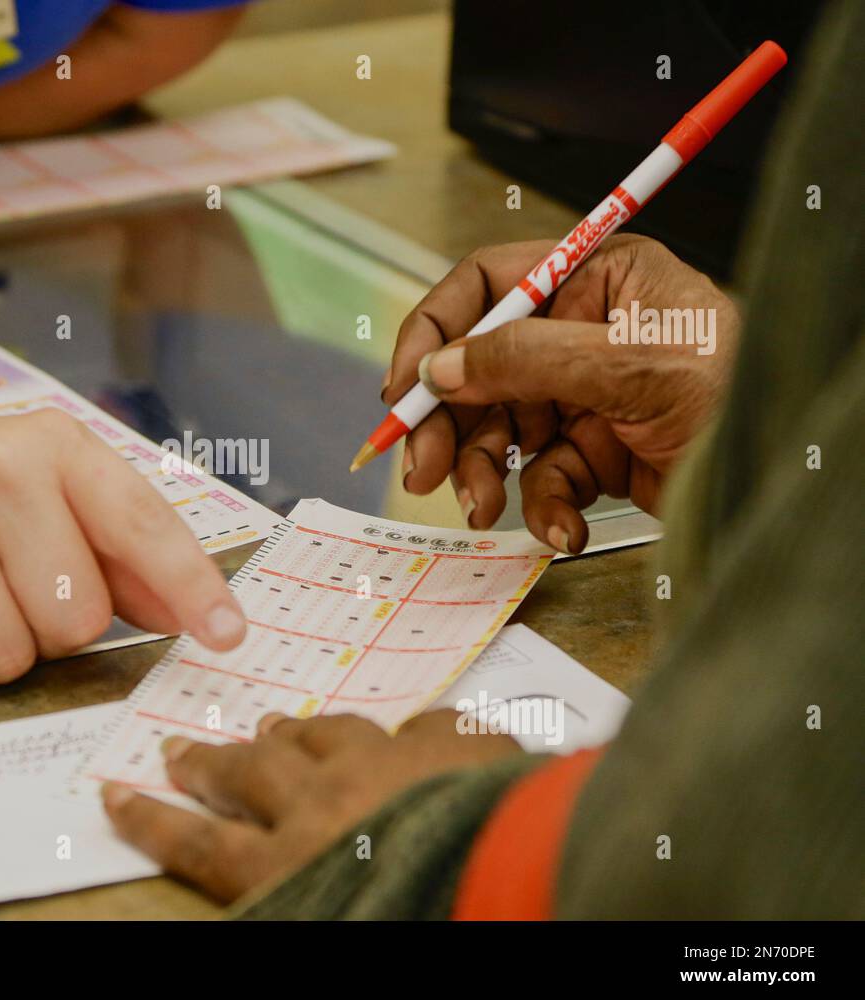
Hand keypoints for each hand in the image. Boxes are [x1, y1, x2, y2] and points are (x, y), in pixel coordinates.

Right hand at [0, 401, 245, 684]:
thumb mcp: (44, 487)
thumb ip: (122, 547)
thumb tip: (190, 613)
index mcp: (50, 446)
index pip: (140, 525)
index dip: (192, 586)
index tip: (228, 634)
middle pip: (76, 622)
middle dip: (52, 622)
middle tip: (9, 581)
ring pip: (9, 658)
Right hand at [102, 709, 519, 902]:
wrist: (535, 878)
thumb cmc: (435, 916)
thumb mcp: (342, 920)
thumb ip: (308, 894)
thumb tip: (289, 887)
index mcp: (294, 864)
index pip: (200, 842)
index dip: (153, 819)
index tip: (117, 794)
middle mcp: (327, 805)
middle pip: (249, 774)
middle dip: (208, 762)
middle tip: (179, 749)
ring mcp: (391, 764)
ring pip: (323, 735)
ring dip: (293, 731)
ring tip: (274, 723)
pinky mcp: (456, 744)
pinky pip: (424, 725)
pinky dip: (413, 730)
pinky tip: (418, 728)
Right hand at [387, 235, 739, 552]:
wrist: (787, 472)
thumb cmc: (741, 389)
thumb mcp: (630, 363)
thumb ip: (527, 358)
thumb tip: (442, 368)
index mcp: (593, 278)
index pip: (485, 286)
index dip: (435, 332)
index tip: (405, 388)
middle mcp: (581, 332)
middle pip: (479, 369)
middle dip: (448, 424)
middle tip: (421, 470)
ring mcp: (586, 395)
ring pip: (500, 430)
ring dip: (483, 474)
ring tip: (484, 508)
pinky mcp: (596, 452)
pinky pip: (541, 477)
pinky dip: (542, 507)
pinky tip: (562, 527)